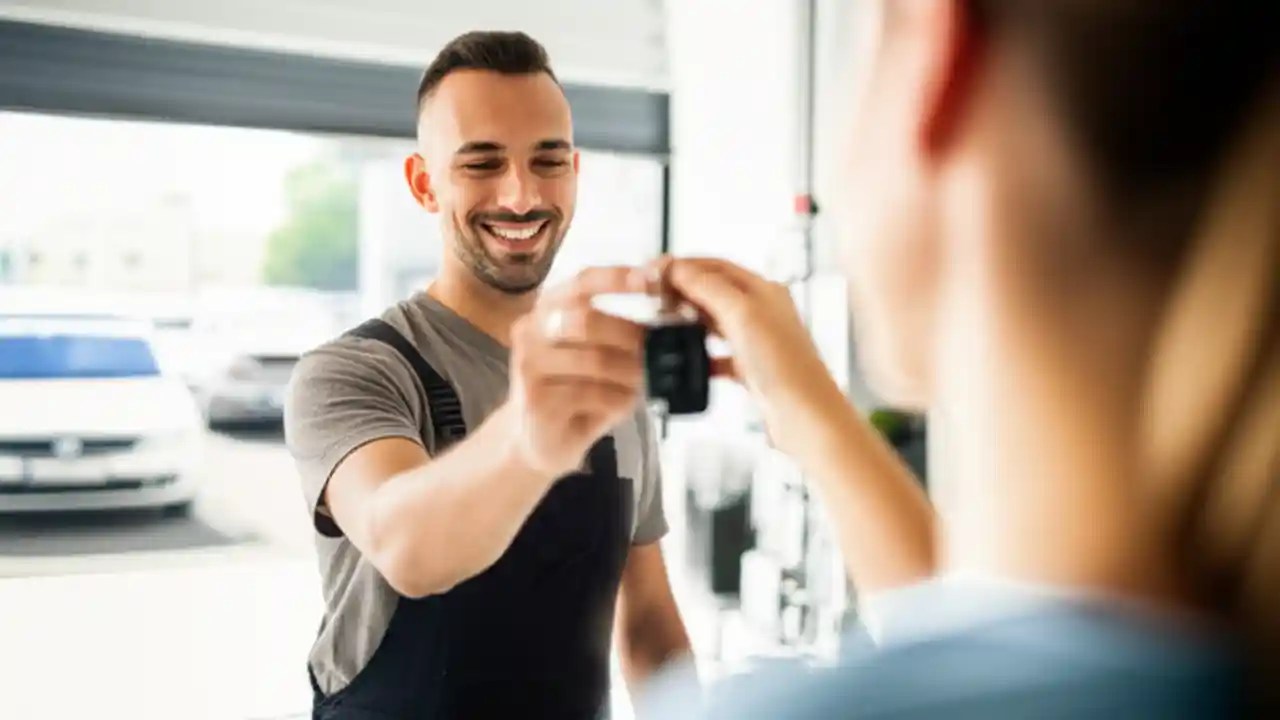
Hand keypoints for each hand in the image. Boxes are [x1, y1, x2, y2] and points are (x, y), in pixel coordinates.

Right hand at [505, 266, 649, 477]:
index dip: (618, 278)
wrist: (541, 443)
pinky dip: (619, 399)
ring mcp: (528, 366)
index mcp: (548, 309)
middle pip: (587, 320)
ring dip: (631, 372)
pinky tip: (626, 404)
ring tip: (648, 381)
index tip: (654, 280)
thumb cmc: (576, 392)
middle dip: (631, 334)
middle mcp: (531, 331)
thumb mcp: (595, 355)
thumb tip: (669, 318)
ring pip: (595, 360)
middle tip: (662, 347)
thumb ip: (619, 333)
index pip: (582, 282)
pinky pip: (592, 394)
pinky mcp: (535, 400)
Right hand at [660, 257, 841, 449]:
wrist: (805, 415)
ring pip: (714, 321)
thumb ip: (709, 288)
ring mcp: (757, 340)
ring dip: (687, 319)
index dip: (682, 265)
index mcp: (763, 290)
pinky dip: (700, 354)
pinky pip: (719, 354)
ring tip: (662, 323)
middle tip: (651, 296)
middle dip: (681, 290)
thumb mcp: (742, 314)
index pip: (715, 266)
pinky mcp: (752, 368)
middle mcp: (762, 311)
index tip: (652, 271)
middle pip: (713, 290)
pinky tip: (686, 360)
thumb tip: (680, 269)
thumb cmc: (784, 365)